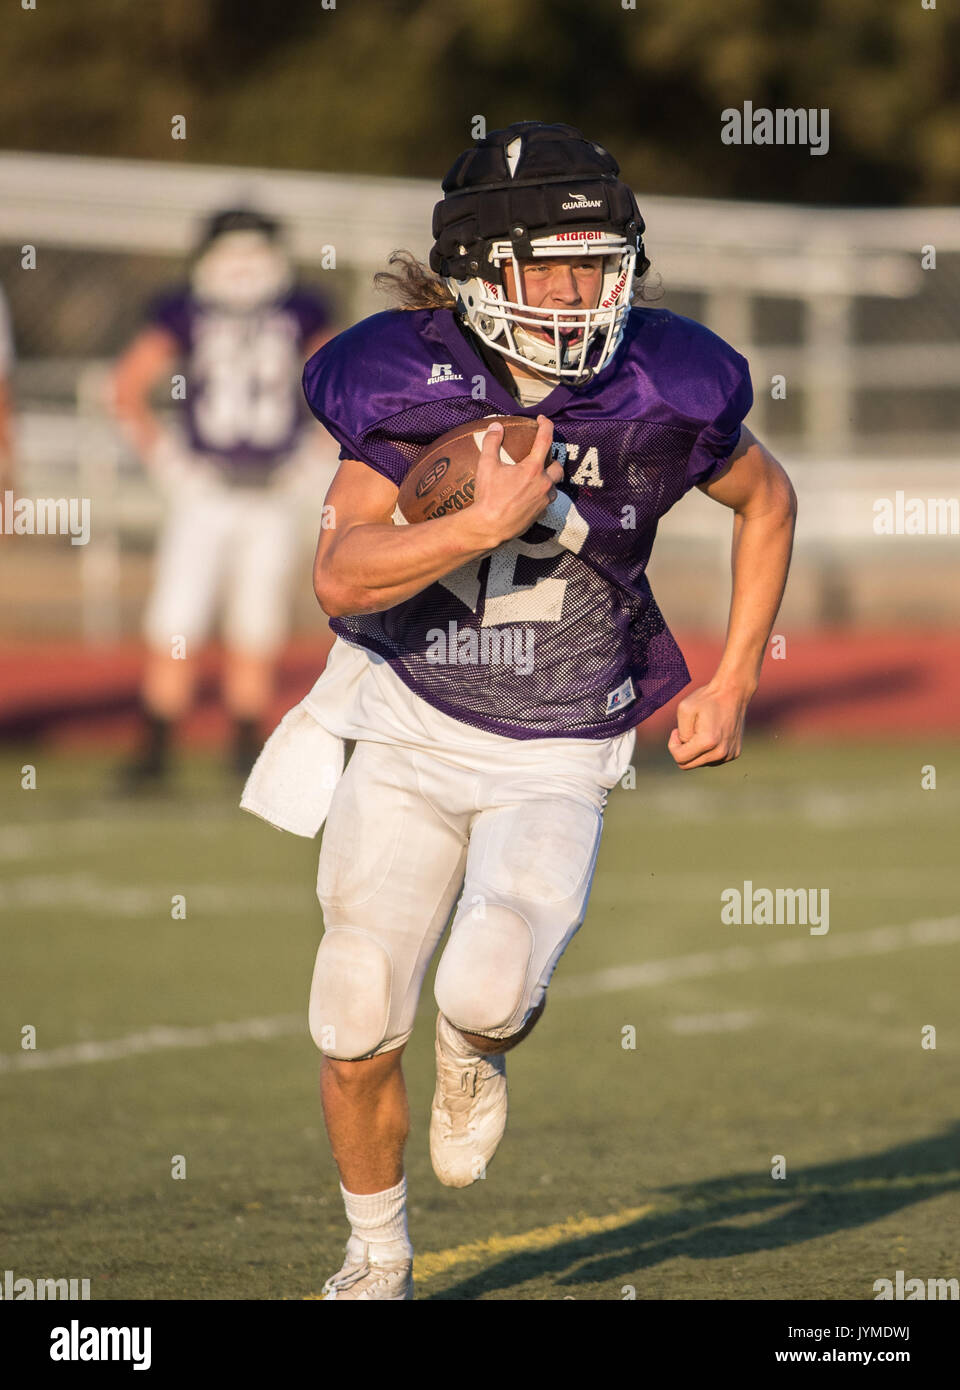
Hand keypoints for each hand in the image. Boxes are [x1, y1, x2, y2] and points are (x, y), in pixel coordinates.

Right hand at [467, 415, 562, 547]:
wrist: (490, 527)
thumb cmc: (488, 497)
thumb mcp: (486, 465)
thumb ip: (492, 442)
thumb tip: (496, 426)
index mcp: (533, 468)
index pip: (545, 440)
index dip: (545, 425)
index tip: (542, 419)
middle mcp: (543, 484)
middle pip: (558, 467)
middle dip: (552, 461)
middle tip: (540, 459)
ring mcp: (544, 501)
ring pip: (554, 487)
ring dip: (548, 481)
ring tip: (535, 480)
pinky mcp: (540, 515)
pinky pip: (545, 503)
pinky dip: (540, 498)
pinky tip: (528, 498)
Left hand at [667, 680, 751, 769]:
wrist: (733, 692)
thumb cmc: (707, 699)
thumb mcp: (684, 709)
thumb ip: (681, 733)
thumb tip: (685, 746)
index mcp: (708, 742)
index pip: (679, 759)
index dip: (673, 745)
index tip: (676, 730)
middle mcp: (721, 752)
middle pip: (688, 765)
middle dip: (682, 750)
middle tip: (686, 731)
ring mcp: (729, 755)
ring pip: (700, 763)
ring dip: (695, 750)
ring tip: (701, 731)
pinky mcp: (734, 754)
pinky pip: (712, 760)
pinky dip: (707, 750)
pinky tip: (711, 734)